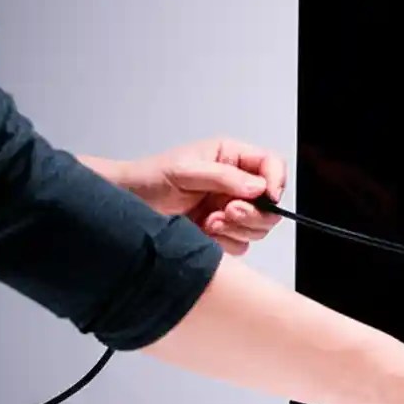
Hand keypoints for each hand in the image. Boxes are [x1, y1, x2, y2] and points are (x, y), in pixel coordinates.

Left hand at [119, 138, 287, 255]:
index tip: (266, 196)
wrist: (127, 206)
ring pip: (259, 227)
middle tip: (227, 212)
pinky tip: (205, 232)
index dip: (276, 181)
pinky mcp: (223, 233)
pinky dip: (226, 242)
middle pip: (271, 203)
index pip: (272, 166)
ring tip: (210, 222)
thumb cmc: (150, 178)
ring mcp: (231, 209)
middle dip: (253, 213)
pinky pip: (241, 244)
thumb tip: (259, 187)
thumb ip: (224, 177)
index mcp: (232, 158)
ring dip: (237, 229)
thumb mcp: (186, 171)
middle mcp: (237, 184)